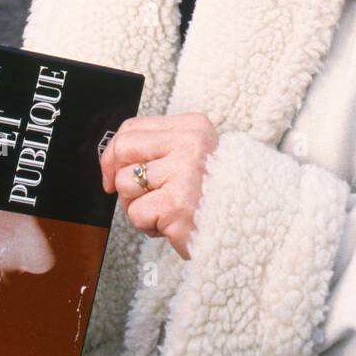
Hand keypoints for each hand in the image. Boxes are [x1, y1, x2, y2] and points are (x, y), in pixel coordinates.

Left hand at [100, 113, 218, 260]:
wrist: (246, 228)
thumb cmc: (209, 194)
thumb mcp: (189, 156)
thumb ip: (155, 149)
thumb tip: (110, 158)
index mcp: (193, 126)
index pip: (132, 127)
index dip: (113, 153)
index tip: (111, 173)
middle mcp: (190, 144)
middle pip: (124, 149)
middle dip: (120, 177)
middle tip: (138, 195)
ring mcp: (184, 173)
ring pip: (125, 183)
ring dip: (136, 205)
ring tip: (163, 210)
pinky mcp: (177, 205)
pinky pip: (136, 213)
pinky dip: (147, 225)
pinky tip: (169, 225)